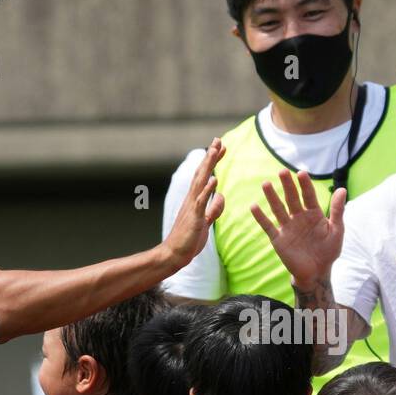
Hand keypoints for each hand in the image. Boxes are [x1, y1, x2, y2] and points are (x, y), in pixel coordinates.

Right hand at [162, 139, 225, 268]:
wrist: (175, 254)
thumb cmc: (189, 239)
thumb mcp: (206, 221)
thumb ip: (214, 209)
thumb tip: (220, 196)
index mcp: (195, 200)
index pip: (205, 176)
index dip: (212, 161)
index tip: (220, 147)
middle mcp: (192, 199)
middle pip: (202, 173)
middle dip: (210, 156)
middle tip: (218, 140)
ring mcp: (192, 207)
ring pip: (201, 182)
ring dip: (208, 166)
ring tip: (215, 151)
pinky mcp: (194, 218)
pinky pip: (201, 202)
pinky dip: (207, 190)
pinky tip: (214, 180)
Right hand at [250, 169, 345, 288]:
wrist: (317, 272)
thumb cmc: (328, 251)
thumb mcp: (336, 230)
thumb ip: (337, 211)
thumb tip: (342, 189)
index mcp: (314, 214)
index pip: (308, 195)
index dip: (305, 185)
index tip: (301, 173)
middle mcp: (299, 217)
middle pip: (292, 198)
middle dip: (287, 186)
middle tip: (282, 171)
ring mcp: (287, 227)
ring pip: (278, 209)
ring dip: (272, 197)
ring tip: (266, 184)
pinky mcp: (278, 239)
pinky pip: (268, 226)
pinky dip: (260, 217)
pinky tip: (253, 207)